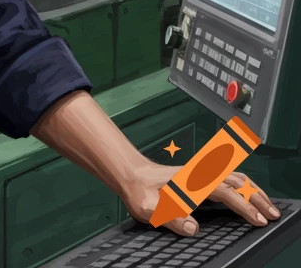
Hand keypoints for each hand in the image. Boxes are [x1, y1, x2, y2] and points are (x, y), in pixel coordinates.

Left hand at [120, 160, 280, 235]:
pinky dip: (244, 184)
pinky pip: (227, 177)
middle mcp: (197, 175)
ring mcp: (199, 174)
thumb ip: (169, 218)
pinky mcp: (199, 177)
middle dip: (257, 197)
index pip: (224, 191)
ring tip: (267, 205)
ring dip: (253, 189)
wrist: (129, 175)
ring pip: (233, 176)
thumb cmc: (138, 190)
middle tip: (273, 214)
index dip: (243, 205)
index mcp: (189, 182)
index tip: (258, 220)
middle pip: (235, 180)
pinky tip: (248, 193)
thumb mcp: (148, 208)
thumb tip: (193, 228)